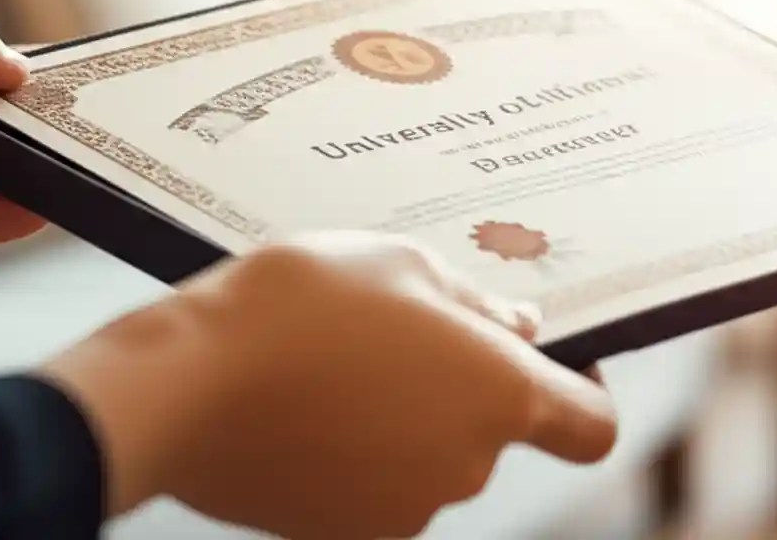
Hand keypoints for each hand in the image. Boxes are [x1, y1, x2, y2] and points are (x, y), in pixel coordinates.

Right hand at [41, 232, 616, 539]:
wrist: (185, 384)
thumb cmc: (299, 303)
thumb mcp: (399, 264)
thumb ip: (476, 303)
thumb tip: (518, 329)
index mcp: (498, 395)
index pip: (591, 425)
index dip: (584, 391)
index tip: (554, 359)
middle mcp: (464, 466)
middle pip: (492, 428)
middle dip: (460, 380)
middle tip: (398, 325)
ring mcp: (402, 509)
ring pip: (429, 453)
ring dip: (404, 412)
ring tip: (336, 358)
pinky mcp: (342, 531)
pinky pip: (373, 482)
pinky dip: (357, 448)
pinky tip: (306, 403)